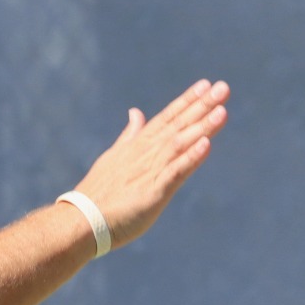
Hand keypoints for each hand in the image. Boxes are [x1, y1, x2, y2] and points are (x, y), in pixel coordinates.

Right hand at [70, 79, 229, 251]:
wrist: (81, 221)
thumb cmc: (98, 192)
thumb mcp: (115, 156)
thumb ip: (130, 135)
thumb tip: (136, 112)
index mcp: (139, 145)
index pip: (167, 117)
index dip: (187, 100)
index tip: (206, 84)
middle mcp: (146, 153)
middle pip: (178, 125)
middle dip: (202, 106)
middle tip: (223, 87)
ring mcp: (150, 171)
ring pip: (180, 144)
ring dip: (202, 127)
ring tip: (222, 110)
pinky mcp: (153, 192)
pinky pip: (175, 173)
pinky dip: (191, 158)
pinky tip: (206, 145)